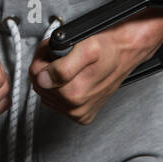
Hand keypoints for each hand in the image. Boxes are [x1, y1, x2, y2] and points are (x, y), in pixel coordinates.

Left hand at [27, 13, 162, 124]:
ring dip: (53, 76)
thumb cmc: (109, 47)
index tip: (55, 49)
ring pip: (46, 92)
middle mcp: (75, 108)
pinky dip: (60, 86)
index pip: (35, 74)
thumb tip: (43, 79)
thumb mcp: (87, 47)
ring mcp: (78, 113)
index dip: (43, 56)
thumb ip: (62, 66)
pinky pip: (56, 101)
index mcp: (74, 94)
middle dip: (47, 66)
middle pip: (39, 84)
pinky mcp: (81, 114)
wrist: (126, 52)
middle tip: (63, 54)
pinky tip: (73, 76)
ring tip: (70, 64)